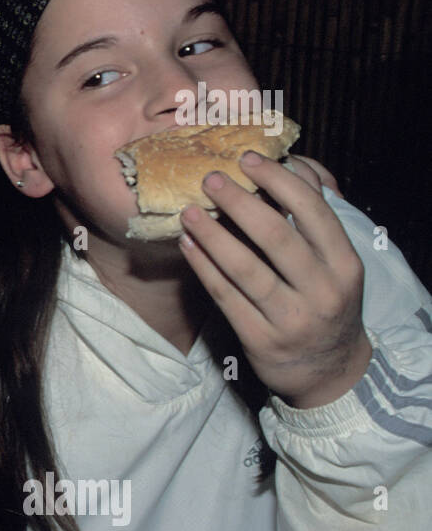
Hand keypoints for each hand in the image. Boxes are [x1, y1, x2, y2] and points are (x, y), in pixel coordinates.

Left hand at [178, 151, 370, 408]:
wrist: (329, 371)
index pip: (314, 212)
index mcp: (344, 264)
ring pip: (245, 269)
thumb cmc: (325, 301)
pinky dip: (203, 268)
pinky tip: (187, 245)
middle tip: (210, 179)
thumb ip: (314, 219)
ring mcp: (292, 319)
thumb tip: (290, 165)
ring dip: (212, 235)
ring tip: (188, 211)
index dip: (279, 181)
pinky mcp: (261, 340)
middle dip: (239, 203)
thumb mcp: (335, 264)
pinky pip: (225, 297)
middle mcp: (323, 290)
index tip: (247, 158)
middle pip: (276, 237)